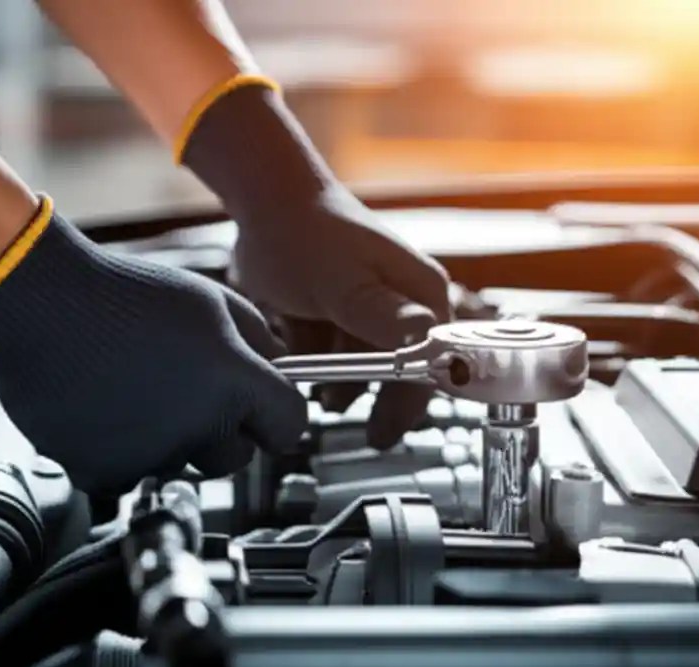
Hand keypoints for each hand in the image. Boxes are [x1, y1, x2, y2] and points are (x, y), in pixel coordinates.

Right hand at [0, 213, 307, 492]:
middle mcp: (197, 428)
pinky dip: (122, 449)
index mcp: (233, 383)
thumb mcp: (211, 299)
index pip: (290, 427)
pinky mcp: (103, 473)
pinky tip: (106, 405)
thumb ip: (259, 338)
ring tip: (137, 387)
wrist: (41, 303)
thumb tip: (280, 367)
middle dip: (223, 431)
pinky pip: (130, 473)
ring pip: (181, 466)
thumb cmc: (123, 294)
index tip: (265, 409)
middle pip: (237, 458)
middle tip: (188, 390)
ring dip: (170, 440)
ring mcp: (149, 457)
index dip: (279, 415)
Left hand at [229, 189, 451, 447]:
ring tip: (314, 378)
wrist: (266, 203)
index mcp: (421, 295)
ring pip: (364, 368)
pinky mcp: (342, 316)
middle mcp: (405, 306)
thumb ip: (381, 314)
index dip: (411, 401)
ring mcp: (372, 312)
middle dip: (372, 396)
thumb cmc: (308, 232)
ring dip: (339, 380)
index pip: (432, 365)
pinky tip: (297, 348)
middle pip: (400, 372)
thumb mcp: (342, 281)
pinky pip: (335, 356)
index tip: (386, 431)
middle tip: (356, 425)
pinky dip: (316, 361)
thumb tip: (424, 336)